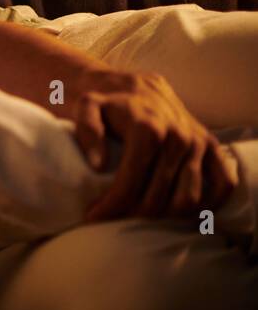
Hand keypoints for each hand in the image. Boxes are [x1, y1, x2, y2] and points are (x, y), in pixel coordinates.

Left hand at [73, 69, 237, 221]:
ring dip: (164, 218)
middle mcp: (178, 137)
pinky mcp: (213, 148)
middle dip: (131, 216)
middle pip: (158, 197)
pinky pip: (223, 185)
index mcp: (147, 129)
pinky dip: (207, 205)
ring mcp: (199, 144)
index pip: (130, 182)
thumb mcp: (87, 107)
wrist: (137, 88)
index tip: (93, 216)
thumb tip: (98, 165)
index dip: (112, 205)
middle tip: (111, 221)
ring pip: (188, 198)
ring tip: (138, 219)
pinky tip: (180, 213)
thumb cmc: (109, 103)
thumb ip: (87, 131)